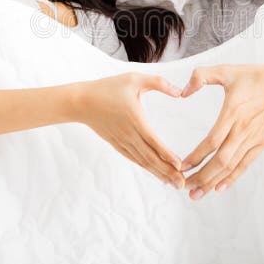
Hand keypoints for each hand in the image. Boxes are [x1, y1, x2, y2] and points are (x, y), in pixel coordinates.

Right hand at [74, 72, 186, 188]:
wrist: (81, 102)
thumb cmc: (108, 88)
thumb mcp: (134, 79)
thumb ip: (158, 83)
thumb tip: (180, 92)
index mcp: (135, 119)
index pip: (153, 141)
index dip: (167, 154)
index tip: (180, 166)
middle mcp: (128, 134)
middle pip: (150, 157)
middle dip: (167, 171)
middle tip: (182, 185)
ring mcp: (122, 141)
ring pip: (142, 161)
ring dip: (158, 173)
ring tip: (174, 184)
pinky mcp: (117, 144)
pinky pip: (133, 158)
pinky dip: (146, 167)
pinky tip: (156, 173)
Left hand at [180, 63, 263, 199]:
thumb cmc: (257, 77)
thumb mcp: (227, 70)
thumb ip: (201, 76)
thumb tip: (182, 92)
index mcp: (232, 113)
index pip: (212, 141)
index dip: (196, 156)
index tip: (182, 166)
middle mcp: (243, 130)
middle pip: (220, 160)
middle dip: (201, 176)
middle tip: (185, 187)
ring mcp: (254, 139)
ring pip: (231, 166)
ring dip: (213, 181)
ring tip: (197, 194)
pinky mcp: (262, 143)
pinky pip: (245, 164)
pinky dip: (232, 178)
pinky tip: (220, 187)